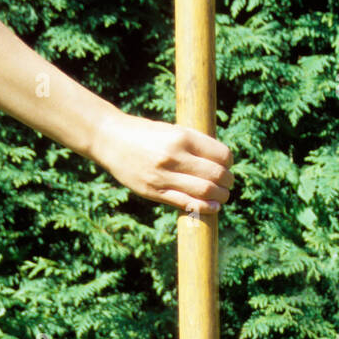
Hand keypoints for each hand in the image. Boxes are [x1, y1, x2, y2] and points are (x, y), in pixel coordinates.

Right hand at [89, 110, 234, 214]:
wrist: (109, 139)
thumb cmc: (144, 133)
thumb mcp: (171, 130)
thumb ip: (193, 144)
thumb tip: (220, 161)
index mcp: (182, 137)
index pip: (220, 154)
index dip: (229, 162)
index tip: (227, 165)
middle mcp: (174, 156)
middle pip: (216, 174)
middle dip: (228, 181)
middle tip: (228, 183)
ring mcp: (163, 176)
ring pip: (205, 191)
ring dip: (220, 196)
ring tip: (222, 196)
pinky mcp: (154, 192)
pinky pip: (186, 203)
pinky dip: (204, 207)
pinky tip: (213, 207)